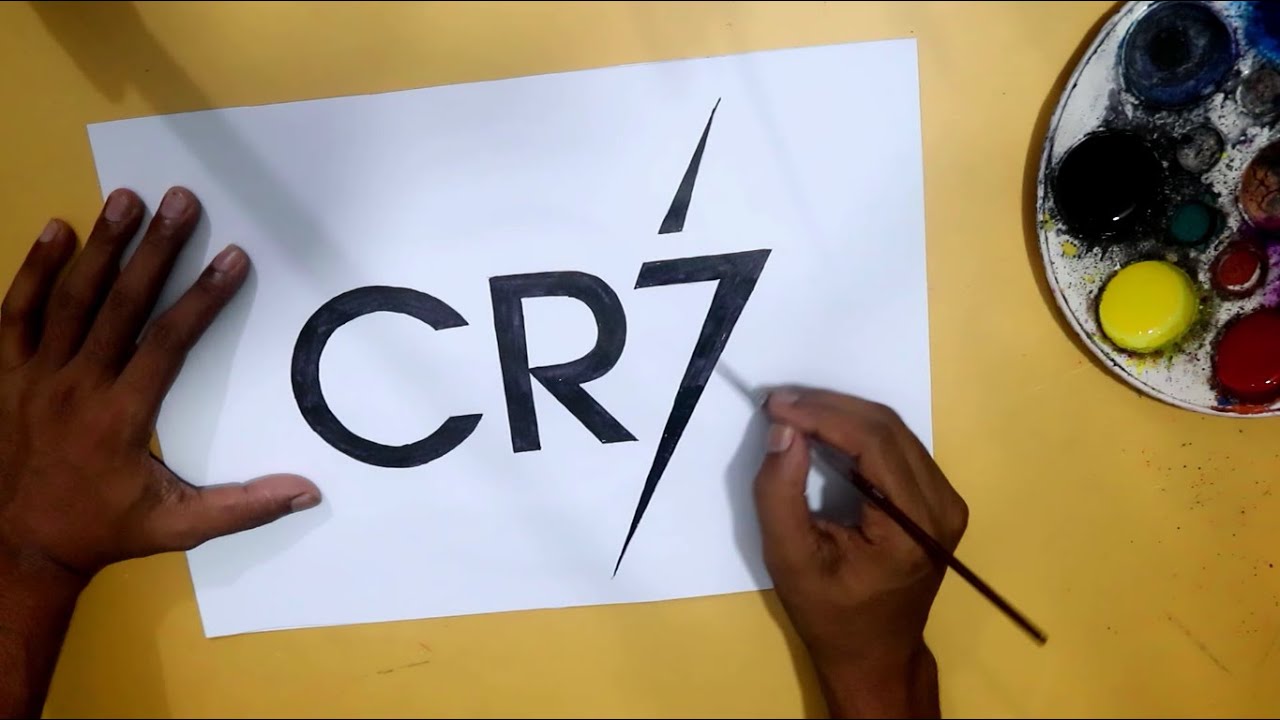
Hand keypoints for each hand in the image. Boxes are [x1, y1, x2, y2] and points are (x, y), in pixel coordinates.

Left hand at [0, 187, 318, 716]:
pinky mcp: (7, 374)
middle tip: (180, 202)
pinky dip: (33, 271)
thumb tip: (307, 493)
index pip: (168, 343)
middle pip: (120, 305)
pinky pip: (16, 313)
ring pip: (70, 299)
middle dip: (154, 250)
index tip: (232, 258)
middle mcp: (78, 387)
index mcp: (122, 416)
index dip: (203, 298)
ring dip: (100, 247)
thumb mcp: (179, 527)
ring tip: (125, 199)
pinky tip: (55, 230)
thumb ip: (243, 507)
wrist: (21, 546)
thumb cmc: (105, 530)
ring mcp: (36, 377)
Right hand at [753, 389, 966, 718]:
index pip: (873, 444)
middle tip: (779, 403)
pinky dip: (858, 431)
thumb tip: (784, 429)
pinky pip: (899, 447)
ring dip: (843, 414)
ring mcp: (946, 502)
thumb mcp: (789, 559)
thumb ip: (780, 493)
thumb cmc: (829, 614)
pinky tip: (824, 431)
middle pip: (887, 428)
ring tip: (795, 412)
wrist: (874, 654)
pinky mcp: (939, 500)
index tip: (776, 405)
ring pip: (895, 431)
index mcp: (912, 527)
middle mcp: (941, 507)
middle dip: (829, 407)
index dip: (823, 414)